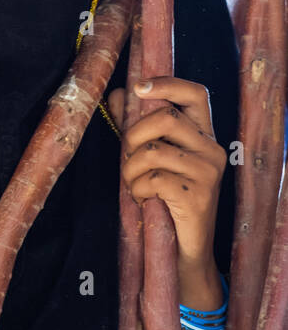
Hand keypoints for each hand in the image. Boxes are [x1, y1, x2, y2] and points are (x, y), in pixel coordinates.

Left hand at [118, 76, 225, 267]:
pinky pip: (153, 179)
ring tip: (133, 183)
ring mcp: (208, 172)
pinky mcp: (199, 195)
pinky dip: (137, 189)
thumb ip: (135, 125)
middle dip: (133, 135)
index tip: (138, 87)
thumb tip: (116, 93)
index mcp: (203, 134)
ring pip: (153, 150)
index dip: (167, 84)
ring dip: (130, 169)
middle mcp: (212, 149)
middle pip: (165, 117)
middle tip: (127, 156)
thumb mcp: (151, 156)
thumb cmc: (165, 195)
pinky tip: (143, 199)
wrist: (184, 246)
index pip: (195, 94)